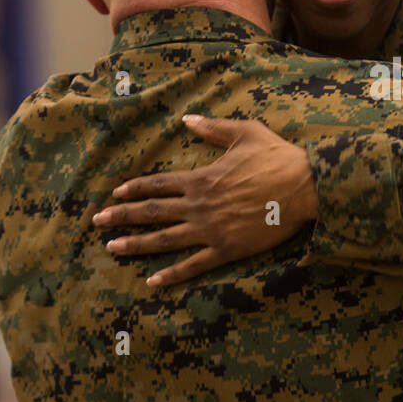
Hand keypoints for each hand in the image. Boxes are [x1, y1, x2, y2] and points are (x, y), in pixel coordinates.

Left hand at [91, 115, 317, 285]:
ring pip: (164, 240)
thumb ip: (213, 128)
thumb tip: (187, 120)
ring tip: (112, 249)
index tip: (116, 193)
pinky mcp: (227, 249)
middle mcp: (198, 205)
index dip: (135, 188)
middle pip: (152, 212)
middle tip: (98, 222)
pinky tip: (153, 282)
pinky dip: (172, 274)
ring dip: (136, 245)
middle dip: (122, 217)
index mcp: (201, 178)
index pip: (158, 184)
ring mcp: (210, 230)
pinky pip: (193, 265)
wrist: (304, 186)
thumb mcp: (244, 132)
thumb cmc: (277, 157)